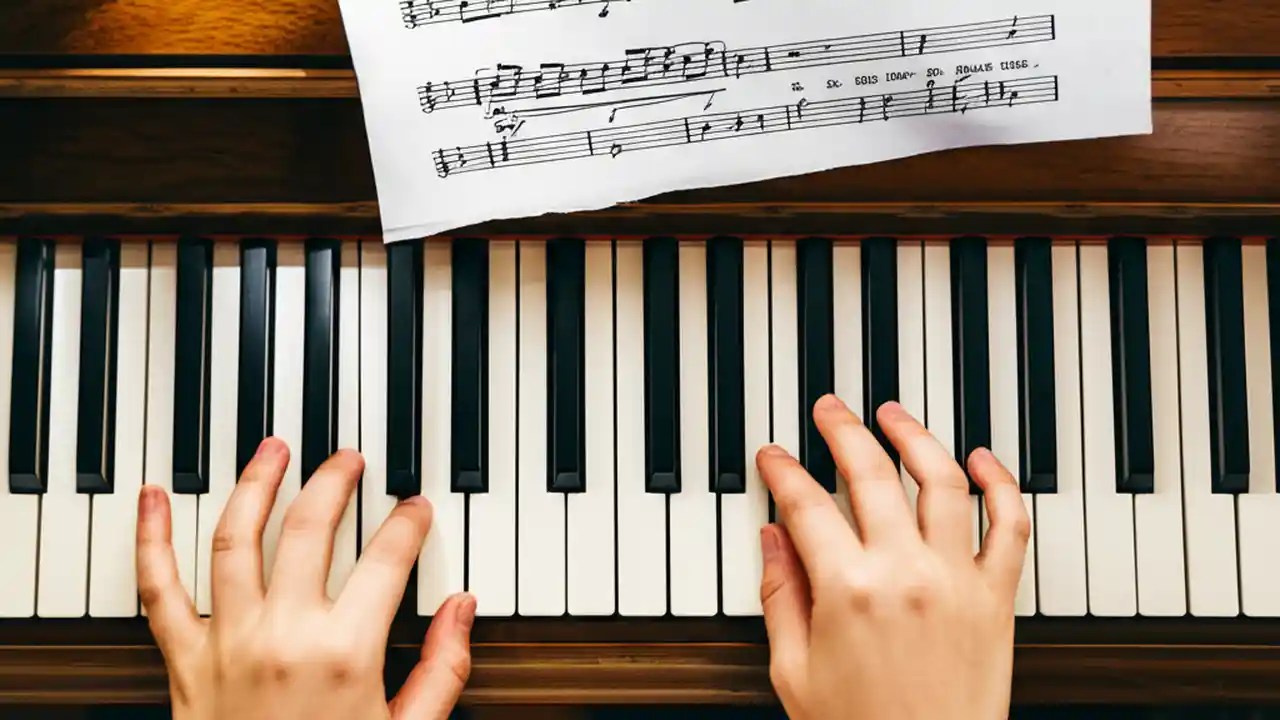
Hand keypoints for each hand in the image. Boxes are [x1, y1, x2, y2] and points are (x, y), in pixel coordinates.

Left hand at [136, 438, 474, 719]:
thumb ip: (443, 669)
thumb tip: (462, 608)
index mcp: (344, 652)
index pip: (386, 558)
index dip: (408, 523)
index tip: (415, 508)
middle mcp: (282, 634)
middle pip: (308, 527)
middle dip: (334, 480)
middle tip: (349, 460)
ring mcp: (227, 642)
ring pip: (235, 538)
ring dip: (254, 483)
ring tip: (272, 449)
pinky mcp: (184, 662)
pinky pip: (158, 589)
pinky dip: (150, 539)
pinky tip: (151, 499)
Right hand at [758, 396, 1029, 719]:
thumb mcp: (794, 671)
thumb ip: (780, 597)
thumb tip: (772, 539)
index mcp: (846, 590)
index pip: (806, 504)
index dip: (783, 471)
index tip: (774, 457)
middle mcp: (904, 573)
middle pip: (870, 473)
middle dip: (843, 430)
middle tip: (830, 410)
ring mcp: (956, 580)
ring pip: (940, 480)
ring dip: (915, 436)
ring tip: (894, 414)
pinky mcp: (996, 598)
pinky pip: (1009, 526)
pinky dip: (999, 484)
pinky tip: (980, 459)